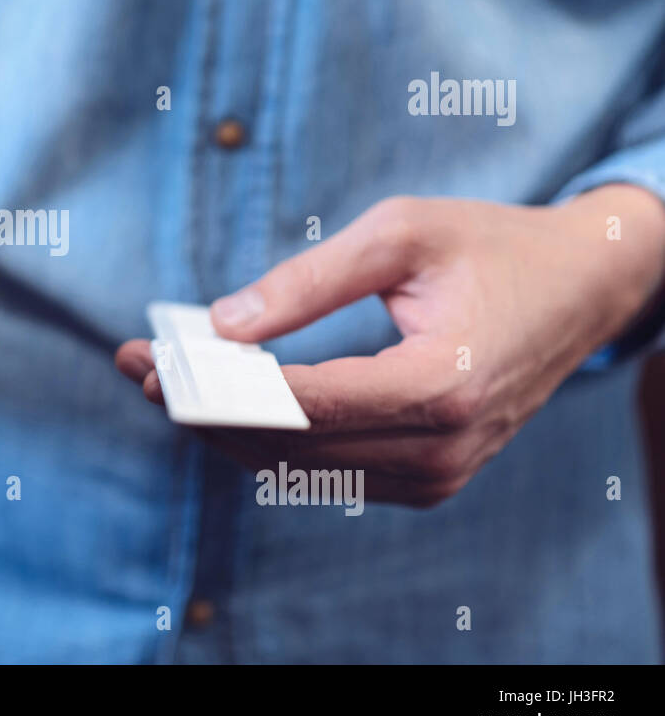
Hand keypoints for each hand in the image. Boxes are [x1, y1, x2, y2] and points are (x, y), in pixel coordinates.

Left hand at [116, 189, 664, 505]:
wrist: (580, 290)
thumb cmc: (491, 247)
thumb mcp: (399, 234)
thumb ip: (306, 280)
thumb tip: (219, 324)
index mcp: (439, 387)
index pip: (297, 407)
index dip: (211, 389)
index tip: (146, 363)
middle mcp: (439, 450)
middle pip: (285, 447)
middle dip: (199, 410)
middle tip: (135, 368)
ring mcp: (436, 477)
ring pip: (297, 468)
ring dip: (223, 427)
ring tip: (163, 379)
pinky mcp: (427, 481)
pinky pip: (325, 470)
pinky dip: (267, 438)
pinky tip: (225, 400)